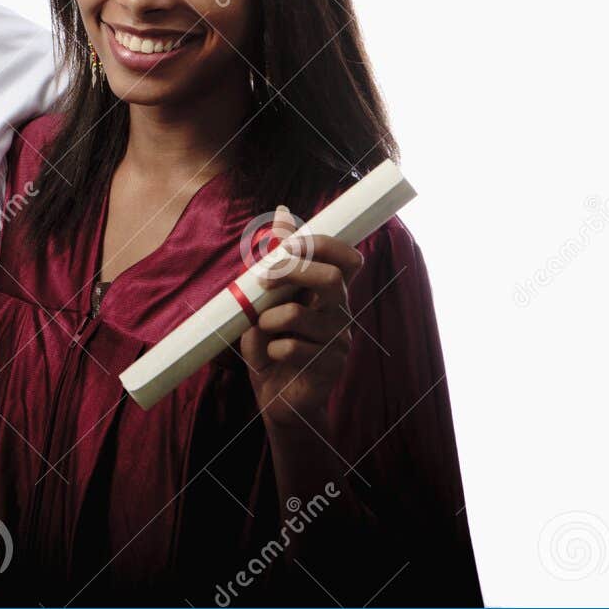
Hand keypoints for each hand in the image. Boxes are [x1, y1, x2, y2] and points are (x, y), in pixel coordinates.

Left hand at [241, 205, 364, 431]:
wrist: (277, 397)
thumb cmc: (271, 342)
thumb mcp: (266, 298)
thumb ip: (277, 260)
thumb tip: (282, 211)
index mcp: (328, 291)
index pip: (346, 257)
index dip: (320, 244)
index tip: (282, 247)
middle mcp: (340, 312)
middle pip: (330, 279)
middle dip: (291, 272)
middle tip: (262, 282)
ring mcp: (338, 340)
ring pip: (301, 314)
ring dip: (269, 318)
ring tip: (263, 329)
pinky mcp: (330, 367)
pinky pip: (293, 347)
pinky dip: (271, 348)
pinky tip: (273, 356)